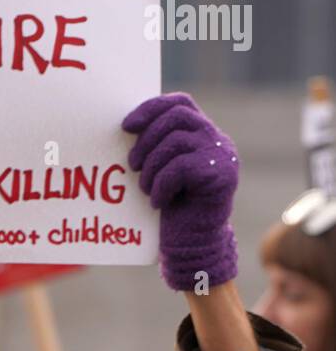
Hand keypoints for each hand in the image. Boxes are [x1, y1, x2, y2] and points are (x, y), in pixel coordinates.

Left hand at [122, 92, 238, 292]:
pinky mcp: (222, 176)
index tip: (126, 126)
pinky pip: (181, 168)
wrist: (193, 246)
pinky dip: (161, 185)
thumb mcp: (161, 172)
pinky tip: (157, 202)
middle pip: (177, 117)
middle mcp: (218, 140)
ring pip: (177, 142)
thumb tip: (127, 127)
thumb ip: (156, 147)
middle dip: (147, 139)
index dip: (152, 108)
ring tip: (145, 189)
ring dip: (151, 166)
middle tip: (131, 165)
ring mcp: (224, 157)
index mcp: (203, 135)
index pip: (180, 103)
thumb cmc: (172, 211)